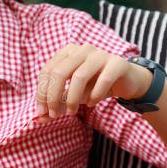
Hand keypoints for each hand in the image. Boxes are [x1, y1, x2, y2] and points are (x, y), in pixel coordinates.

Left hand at [35, 44, 152, 121]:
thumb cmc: (95, 86)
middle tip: (54, 115)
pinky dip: (94, 95)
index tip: (42, 112)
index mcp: (67, 52)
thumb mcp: (73, 95)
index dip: (41, 92)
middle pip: (59, 72)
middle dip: (53, 97)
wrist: (127, 82)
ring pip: (79, 76)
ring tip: (71, 112)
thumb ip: (56, 103)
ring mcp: (100, 54)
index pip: (47, 71)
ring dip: (72, 98)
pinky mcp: (117, 63)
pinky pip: (103, 80)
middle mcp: (82, 49)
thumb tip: (39, 118)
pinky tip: (91, 103)